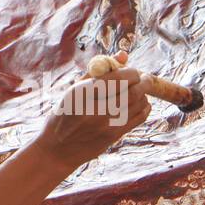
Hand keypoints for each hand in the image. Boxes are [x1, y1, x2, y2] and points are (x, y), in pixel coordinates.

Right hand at [34, 53, 150, 168]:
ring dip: (144, 94)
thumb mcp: (74, 90)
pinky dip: (145, 108)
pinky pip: (138, 118)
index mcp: (82, 94)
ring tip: (141, 90)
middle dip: (143, 82)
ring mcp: (106, 125)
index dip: (131, 72)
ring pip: (138, 105)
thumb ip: (99, 71)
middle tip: (146, 78)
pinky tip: (141, 103)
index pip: (116, 79)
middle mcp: (94, 110)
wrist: (58, 149)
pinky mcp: (114, 136)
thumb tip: (123, 55)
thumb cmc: (65, 114)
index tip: (134, 71)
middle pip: (131, 92)